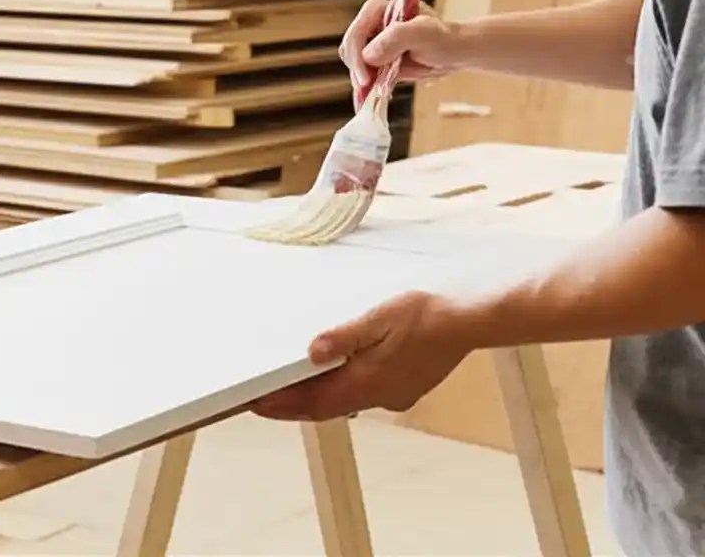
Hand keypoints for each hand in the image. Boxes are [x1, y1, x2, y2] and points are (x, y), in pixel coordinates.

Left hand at [252, 291, 470, 421]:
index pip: (313, 403)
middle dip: (291, 405)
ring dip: (314, 398)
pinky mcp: (402, 387)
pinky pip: (360, 394)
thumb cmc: (427, 316)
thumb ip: (343, 336)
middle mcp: (378, 396)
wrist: (469, 322)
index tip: (254, 403)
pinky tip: (333, 377)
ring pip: (342, 402)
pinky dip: (338, 390)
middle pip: (324, 407)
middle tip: (260, 401)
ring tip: (287, 390)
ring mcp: (391, 394)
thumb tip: (312, 352)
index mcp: (368, 382)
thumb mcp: (379, 318)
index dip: (281, 405)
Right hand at [340, 0, 461, 109]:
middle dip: (359, 71)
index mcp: (378, 11)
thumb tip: (369, 55)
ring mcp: (374, 44)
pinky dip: (365, 89)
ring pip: (356, 66)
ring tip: (373, 96)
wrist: (455, 53)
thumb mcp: (424, 33)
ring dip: (363, 82)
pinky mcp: (377, 61)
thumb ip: (397, 37)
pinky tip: (368, 102)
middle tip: (369, 89)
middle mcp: (372, 25)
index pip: (356, 33)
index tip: (365, 79)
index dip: (357, 56)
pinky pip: (364, 76)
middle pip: (351, 50)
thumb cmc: (444, 38)